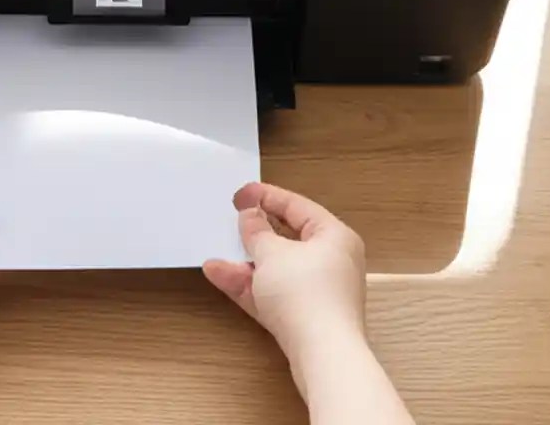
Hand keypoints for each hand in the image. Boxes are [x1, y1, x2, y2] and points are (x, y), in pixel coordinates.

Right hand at [202, 182, 366, 385]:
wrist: (322, 355)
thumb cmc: (307, 295)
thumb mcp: (272, 253)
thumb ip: (256, 231)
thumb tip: (251, 217)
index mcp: (334, 236)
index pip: (297, 207)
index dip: (266, 197)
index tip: (240, 195)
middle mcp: (331, 261)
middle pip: (287, 239)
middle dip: (254, 233)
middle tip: (231, 221)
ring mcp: (317, 291)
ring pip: (276, 269)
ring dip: (245, 263)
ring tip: (215, 254)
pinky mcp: (304, 317)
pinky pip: (273, 293)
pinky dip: (249, 284)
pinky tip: (219, 274)